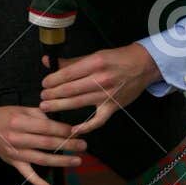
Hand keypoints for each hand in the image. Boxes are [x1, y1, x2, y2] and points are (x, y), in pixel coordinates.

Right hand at [0, 105, 85, 184]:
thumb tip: (61, 121)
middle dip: (68, 145)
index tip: (76, 131)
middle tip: (83, 145)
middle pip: (47, 143)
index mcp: (20, 122)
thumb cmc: (7, 116)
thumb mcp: (22, 110)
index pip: (46, 127)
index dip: (63, 130)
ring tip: (77, 160)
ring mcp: (16, 152)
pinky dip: (37, 181)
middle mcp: (17, 138)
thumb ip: (41, 115)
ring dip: (61, 161)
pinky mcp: (14, 162)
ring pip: (41, 159)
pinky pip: (26, 174)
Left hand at [39, 42, 157, 136]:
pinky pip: (98, 120)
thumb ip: (70, 61)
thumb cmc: (117, 59)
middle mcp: (101, 79)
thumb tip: (48, 61)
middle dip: (52, 94)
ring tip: (46, 107)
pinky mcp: (113, 107)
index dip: (53, 80)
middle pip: (70, 90)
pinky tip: (73, 130)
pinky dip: (86, 127)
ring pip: (78, 103)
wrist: (143, 65)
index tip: (44, 84)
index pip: (68, 74)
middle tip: (42, 97)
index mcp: (95, 63)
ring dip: (60, 106)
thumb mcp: (94, 55)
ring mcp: (107, 95)